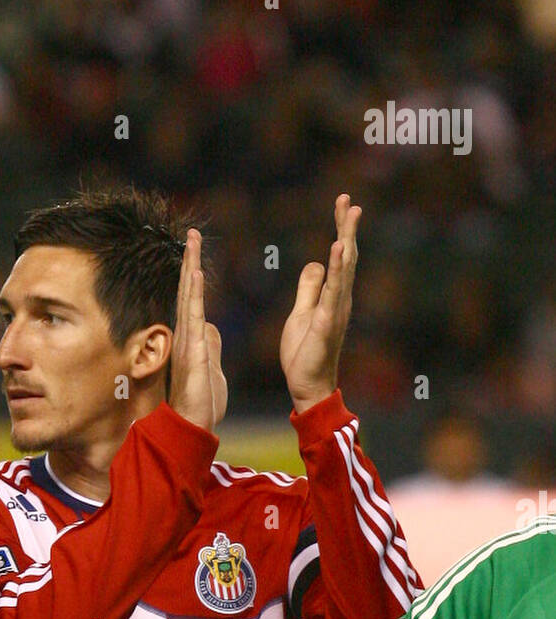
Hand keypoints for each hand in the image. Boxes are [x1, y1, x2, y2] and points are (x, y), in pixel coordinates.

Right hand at [169, 228, 227, 431]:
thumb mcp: (212, 369)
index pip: (194, 301)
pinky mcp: (193, 352)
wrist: (194, 426)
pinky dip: (193, 295)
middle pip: (188, 292)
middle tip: (193, 234)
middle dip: (190, 262)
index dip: (194, 275)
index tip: (196, 251)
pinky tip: (195, 275)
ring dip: (191, 270)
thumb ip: (210, 346)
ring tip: (193, 243)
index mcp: (193, 339)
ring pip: (189, 299)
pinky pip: (193, 317)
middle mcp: (186, 336)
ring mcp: (187, 343)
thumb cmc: (202, 403)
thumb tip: (210, 327)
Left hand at [280, 194, 360, 414]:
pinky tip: (338, 248)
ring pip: (344, 268)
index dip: (340, 230)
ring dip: (346, 239)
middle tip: (349, 200)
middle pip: (346, 256)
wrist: (308, 386)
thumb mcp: (301, 313)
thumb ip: (309, 288)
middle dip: (347, 227)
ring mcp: (336, 310)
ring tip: (350, 214)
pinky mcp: (327, 321)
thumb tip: (316, 263)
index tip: (343, 204)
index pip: (338, 256)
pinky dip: (337, 268)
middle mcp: (340, 299)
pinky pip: (333, 291)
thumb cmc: (305, 353)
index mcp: (332, 296)